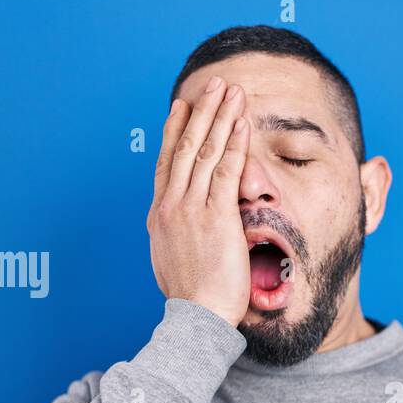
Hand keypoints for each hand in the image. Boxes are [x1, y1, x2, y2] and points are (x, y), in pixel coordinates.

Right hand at [146, 76, 251, 325]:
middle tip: (213, 84)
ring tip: (231, 90)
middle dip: (201, 112)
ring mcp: (192, 209)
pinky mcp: (216, 217)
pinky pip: (227, 171)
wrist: (196, 318)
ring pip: (206, 152)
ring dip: (220, 116)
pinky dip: (236, 144)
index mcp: (160, 215)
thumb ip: (178, 236)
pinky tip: (242, 123)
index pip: (167, 162)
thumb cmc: (192, 299)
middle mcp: (172, 205)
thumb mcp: (173, 260)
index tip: (181, 107)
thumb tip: (181, 232)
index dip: (175, 131)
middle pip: (186, 147)